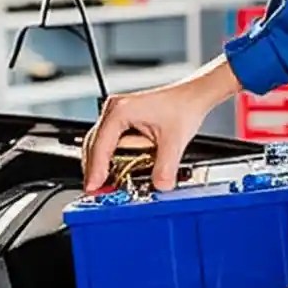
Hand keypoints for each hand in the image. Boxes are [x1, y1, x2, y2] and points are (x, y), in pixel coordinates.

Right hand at [82, 56, 241, 191]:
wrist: (193, 96)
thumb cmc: (184, 107)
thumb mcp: (175, 140)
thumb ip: (167, 167)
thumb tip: (160, 186)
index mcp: (121, 111)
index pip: (100, 146)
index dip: (96, 169)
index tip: (93, 187)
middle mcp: (115, 109)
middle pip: (93, 145)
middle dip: (94, 169)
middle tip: (97, 191)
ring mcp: (116, 113)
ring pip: (98, 144)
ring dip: (100, 164)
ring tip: (104, 184)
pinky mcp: (122, 120)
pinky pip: (108, 142)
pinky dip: (109, 157)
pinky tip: (115, 170)